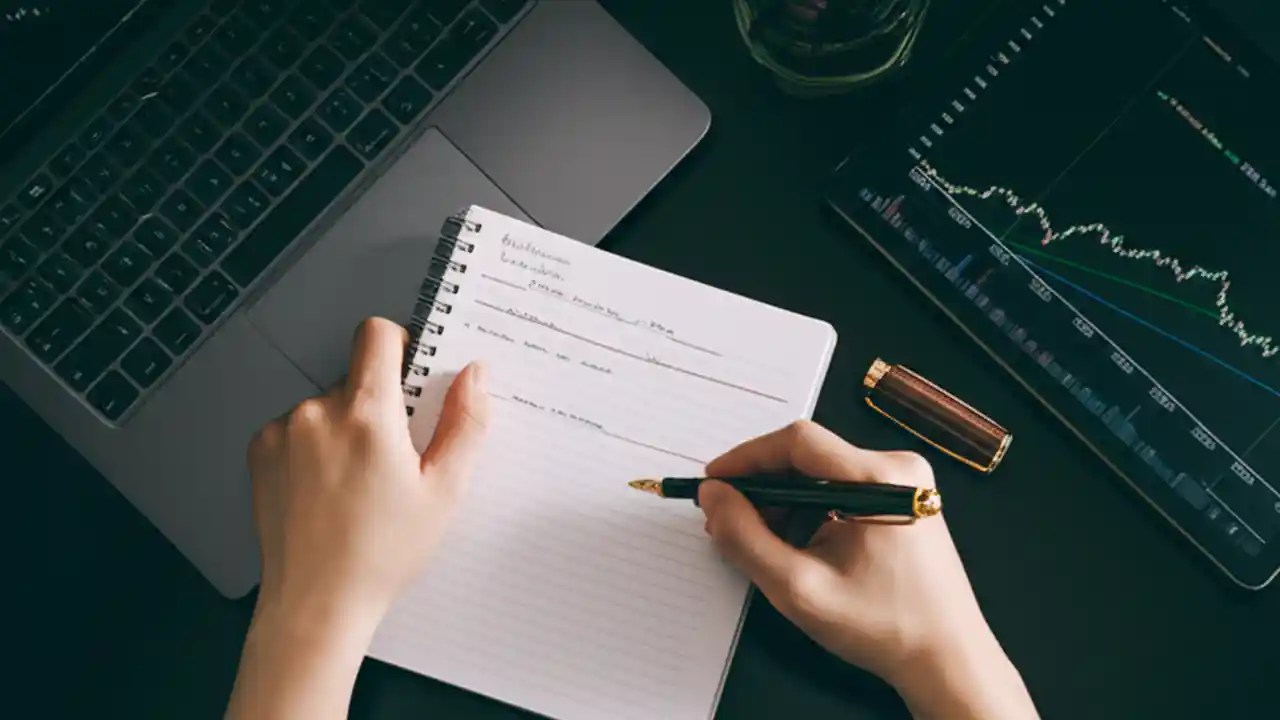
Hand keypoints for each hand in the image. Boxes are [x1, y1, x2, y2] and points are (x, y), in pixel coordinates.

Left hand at [227, 318, 488, 719]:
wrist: (316, 603)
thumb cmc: (381, 555)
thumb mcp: (444, 491)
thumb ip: (465, 423)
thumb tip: (474, 374)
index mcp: (368, 415)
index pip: (376, 334)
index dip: (398, 345)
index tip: (408, 374)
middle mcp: (319, 413)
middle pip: (356, 378)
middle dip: (377, 407)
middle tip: (392, 460)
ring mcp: (283, 431)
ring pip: (327, 405)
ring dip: (344, 429)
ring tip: (356, 485)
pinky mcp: (260, 451)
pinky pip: (296, 427)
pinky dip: (313, 448)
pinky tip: (327, 490)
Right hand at [699, 421, 1035, 719]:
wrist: (946, 657)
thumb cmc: (885, 626)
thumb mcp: (800, 588)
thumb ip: (746, 538)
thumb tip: (713, 497)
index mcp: (880, 479)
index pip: (798, 442)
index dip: (747, 457)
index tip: (715, 482)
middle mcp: (898, 468)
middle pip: (809, 456)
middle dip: (762, 486)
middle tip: (729, 520)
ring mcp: (904, 482)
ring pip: (822, 474)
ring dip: (785, 501)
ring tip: (761, 541)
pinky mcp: (903, 498)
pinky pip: (841, 488)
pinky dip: (810, 510)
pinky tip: (795, 544)